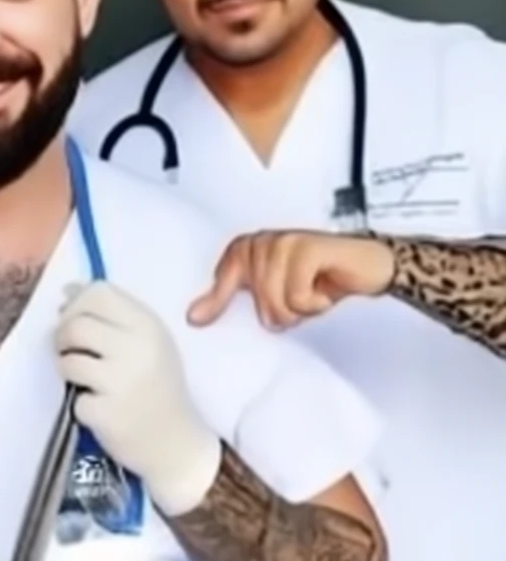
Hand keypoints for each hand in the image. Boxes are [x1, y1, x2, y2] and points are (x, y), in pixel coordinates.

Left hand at [54, 281, 220, 515]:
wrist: (176, 444)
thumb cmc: (157, 389)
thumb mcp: (148, 344)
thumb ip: (112, 316)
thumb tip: (67, 291)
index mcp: (148, 325)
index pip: (98, 292)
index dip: (77, 304)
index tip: (75, 321)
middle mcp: (137, 348)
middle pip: (75, 323)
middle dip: (62, 337)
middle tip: (69, 352)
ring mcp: (121, 381)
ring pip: (67, 359)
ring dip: (67, 370)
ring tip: (85, 381)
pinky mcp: (106, 413)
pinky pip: (73, 398)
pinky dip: (80, 406)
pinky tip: (100, 410)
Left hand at [188, 230, 394, 330]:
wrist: (367, 268)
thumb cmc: (318, 281)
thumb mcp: (271, 294)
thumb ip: (230, 299)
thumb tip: (193, 317)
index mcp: (248, 248)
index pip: (223, 276)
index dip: (215, 301)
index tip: (196, 319)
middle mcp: (263, 240)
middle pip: (257, 298)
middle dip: (283, 311)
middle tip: (302, 297)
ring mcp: (285, 241)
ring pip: (275, 299)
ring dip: (301, 308)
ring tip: (314, 292)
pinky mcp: (307, 247)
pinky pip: (296, 294)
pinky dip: (315, 303)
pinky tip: (326, 288)